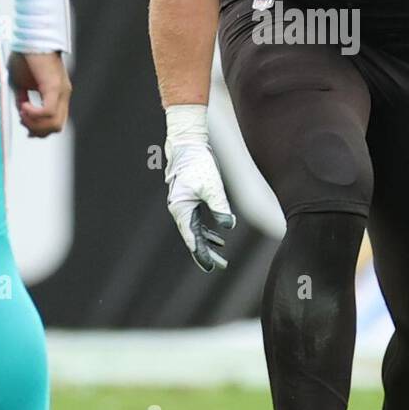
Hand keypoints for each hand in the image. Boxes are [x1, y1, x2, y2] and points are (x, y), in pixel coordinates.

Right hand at [8, 51, 70, 137]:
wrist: (31, 36)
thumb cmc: (25, 55)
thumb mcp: (21, 83)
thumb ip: (23, 99)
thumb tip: (23, 112)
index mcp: (57, 94)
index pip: (55, 122)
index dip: (39, 129)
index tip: (24, 123)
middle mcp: (63, 95)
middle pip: (55, 127)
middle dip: (36, 129)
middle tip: (22, 119)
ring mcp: (61, 92)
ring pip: (54, 124)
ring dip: (35, 123)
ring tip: (22, 111)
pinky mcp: (54, 87)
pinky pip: (48, 112)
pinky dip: (34, 114)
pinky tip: (24, 106)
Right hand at [165, 127, 234, 272]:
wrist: (187, 142)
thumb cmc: (198, 162)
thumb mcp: (212, 185)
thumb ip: (220, 206)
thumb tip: (228, 225)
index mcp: (181, 209)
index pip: (192, 238)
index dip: (202, 254)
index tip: (211, 267)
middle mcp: (180, 209)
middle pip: (193, 237)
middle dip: (206, 253)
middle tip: (220, 267)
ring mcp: (184, 205)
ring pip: (196, 231)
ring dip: (208, 243)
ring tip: (221, 256)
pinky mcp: (189, 199)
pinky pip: (197, 221)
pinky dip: (207, 231)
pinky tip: (218, 237)